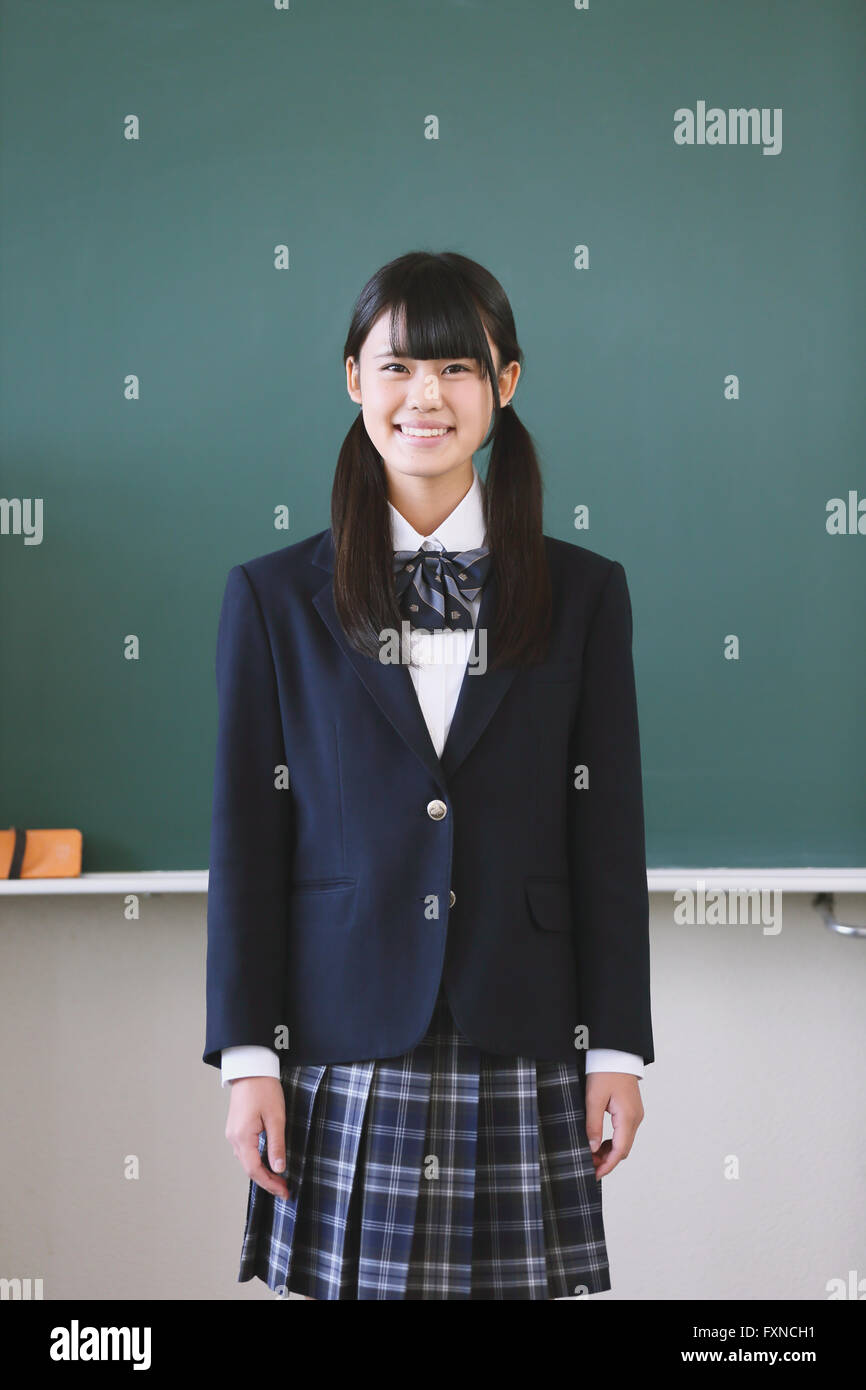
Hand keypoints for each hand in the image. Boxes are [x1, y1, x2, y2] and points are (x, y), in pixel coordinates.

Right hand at [225, 1077, 290, 1199]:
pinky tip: (267, 1162)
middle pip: (249, 1169)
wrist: (250, 1069)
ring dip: (262, 1172)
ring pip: (246, 1161)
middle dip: (267, 1182)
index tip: (284, 1191)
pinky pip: (245, 1151)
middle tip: (284, 1190)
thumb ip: (277, 1144)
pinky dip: (256, 1161)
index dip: (270, 1184)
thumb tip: (279, 1168)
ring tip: (278, 1179)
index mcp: (242, 1137)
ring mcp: (233, 1133)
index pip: (255, 1170)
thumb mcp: (276, 1117)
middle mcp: (234, 1138)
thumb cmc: (264, 1089)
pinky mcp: (236, 1128)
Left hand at [584, 1072, 643, 1179]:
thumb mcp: (593, 1098)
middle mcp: (635, 1118)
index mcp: (628, 1117)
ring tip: (591, 1155)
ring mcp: (635, 1114)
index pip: (620, 1151)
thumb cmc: (605, 1071)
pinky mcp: (631, 1110)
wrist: (616, 1053)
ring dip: (609, 1152)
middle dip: (607, 1161)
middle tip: (588, 1165)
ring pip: (624, 1142)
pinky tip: (600, 1143)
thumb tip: (593, 1148)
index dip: (607, 1166)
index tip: (594, 1174)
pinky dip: (613, 1142)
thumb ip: (593, 1124)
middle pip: (623, 1149)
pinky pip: (624, 1132)